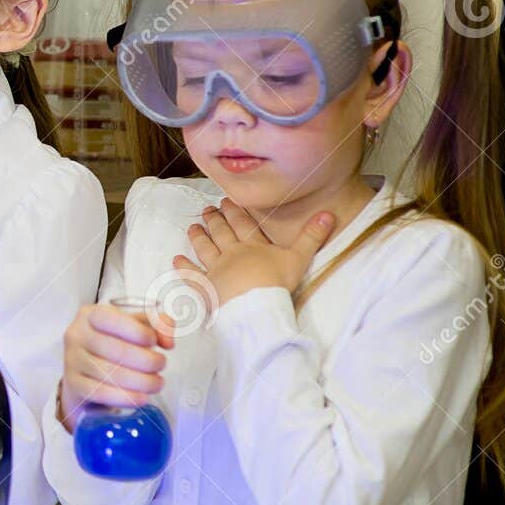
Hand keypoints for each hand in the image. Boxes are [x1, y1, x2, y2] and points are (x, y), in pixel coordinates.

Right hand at [59, 303, 171, 429]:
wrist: (85, 371)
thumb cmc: (112, 344)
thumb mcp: (133, 326)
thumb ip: (156, 324)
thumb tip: (167, 341)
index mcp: (89, 315)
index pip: (112, 319)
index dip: (138, 331)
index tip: (154, 342)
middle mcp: (76, 335)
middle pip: (115, 350)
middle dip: (147, 360)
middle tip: (161, 365)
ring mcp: (72, 360)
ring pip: (110, 374)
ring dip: (142, 381)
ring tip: (157, 383)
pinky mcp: (73, 385)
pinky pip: (101, 393)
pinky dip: (126, 397)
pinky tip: (142, 398)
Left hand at [174, 199, 335, 306]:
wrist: (254, 304)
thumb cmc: (277, 282)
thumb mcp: (299, 258)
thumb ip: (312, 236)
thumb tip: (329, 214)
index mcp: (253, 246)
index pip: (243, 225)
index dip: (235, 211)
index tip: (226, 200)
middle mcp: (231, 253)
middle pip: (222, 233)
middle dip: (215, 220)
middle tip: (207, 209)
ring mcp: (215, 270)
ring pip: (205, 249)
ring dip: (198, 237)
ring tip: (192, 227)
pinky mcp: (205, 287)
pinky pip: (191, 275)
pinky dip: (183, 266)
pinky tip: (176, 258)